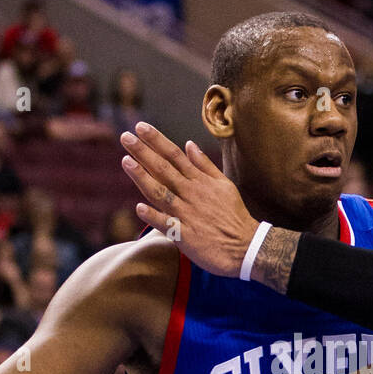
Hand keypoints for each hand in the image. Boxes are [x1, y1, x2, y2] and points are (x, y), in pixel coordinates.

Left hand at [120, 122, 257, 277]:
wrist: (246, 246)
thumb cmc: (234, 215)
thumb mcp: (224, 184)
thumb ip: (204, 165)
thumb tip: (189, 144)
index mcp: (200, 181)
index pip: (174, 155)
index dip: (156, 140)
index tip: (140, 127)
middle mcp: (191, 194)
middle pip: (164, 170)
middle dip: (143, 152)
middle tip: (125, 137)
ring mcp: (187, 215)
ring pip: (161, 193)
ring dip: (143, 177)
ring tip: (126, 161)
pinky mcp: (186, 236)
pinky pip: (167, 225)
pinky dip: (154, 216)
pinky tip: (139, 208)